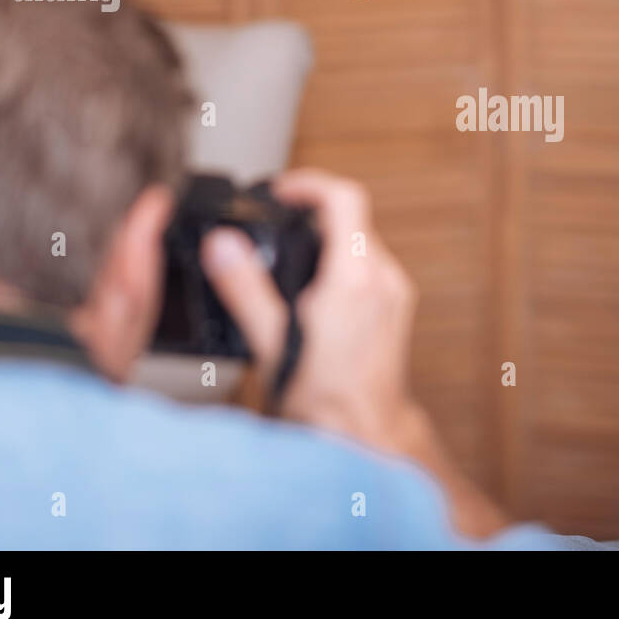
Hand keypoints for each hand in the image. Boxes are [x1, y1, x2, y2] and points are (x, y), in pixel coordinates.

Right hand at [200, 168, 419, 447]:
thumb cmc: (324, 399)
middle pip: (352, 220)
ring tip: (288, 263)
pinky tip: (311, 295)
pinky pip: (369, 269)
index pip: (344, 199)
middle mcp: (383, 279)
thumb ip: (244, 287)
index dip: (309, 184)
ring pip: (361, 245)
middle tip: (276, 224)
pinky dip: (341, 267)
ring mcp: (394, 294)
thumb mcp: (270, 341)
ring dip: (326, 243)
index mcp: (355, 278)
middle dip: (311, 217)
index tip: (281, 191)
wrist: (365, 434)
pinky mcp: (396, 309)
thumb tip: (222, 246)